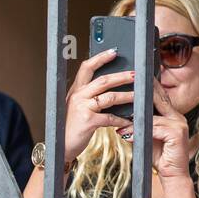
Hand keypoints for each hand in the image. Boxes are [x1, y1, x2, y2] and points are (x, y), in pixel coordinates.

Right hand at [62, 49, 134, 164]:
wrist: (60, 145)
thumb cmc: (71, 127)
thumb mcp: (77, 107)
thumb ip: (90, 96)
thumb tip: (111, 88)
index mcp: (76, 90)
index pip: (87, 67)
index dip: (100, 58)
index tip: (113, 52)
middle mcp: (78, 95)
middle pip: (103, 80)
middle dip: (122, 76)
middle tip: (136, 74)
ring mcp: (82, 107)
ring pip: (109, 97)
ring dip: (127, 96)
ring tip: (138, 96)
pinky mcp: (88, 121)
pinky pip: (110, 118)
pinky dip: (122, 120)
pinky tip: (129, 121)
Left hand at [120, 78, 192, 183]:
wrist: (172, 176)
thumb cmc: (160, 157)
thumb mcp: (147, 137)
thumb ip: (139, 126)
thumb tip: (123, 118)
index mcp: (173, 116)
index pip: (160, 98)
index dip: (148, 90)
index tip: (134, 83)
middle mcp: (178, 117)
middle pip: (158, 100)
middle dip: (142, 94)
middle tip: (125, 90)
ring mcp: (179, 125)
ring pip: (152, 116)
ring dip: (134, 121)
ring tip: (119, 124)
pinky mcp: (177, 134)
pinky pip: (154, 128)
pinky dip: (139, 131)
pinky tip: (127, 135)